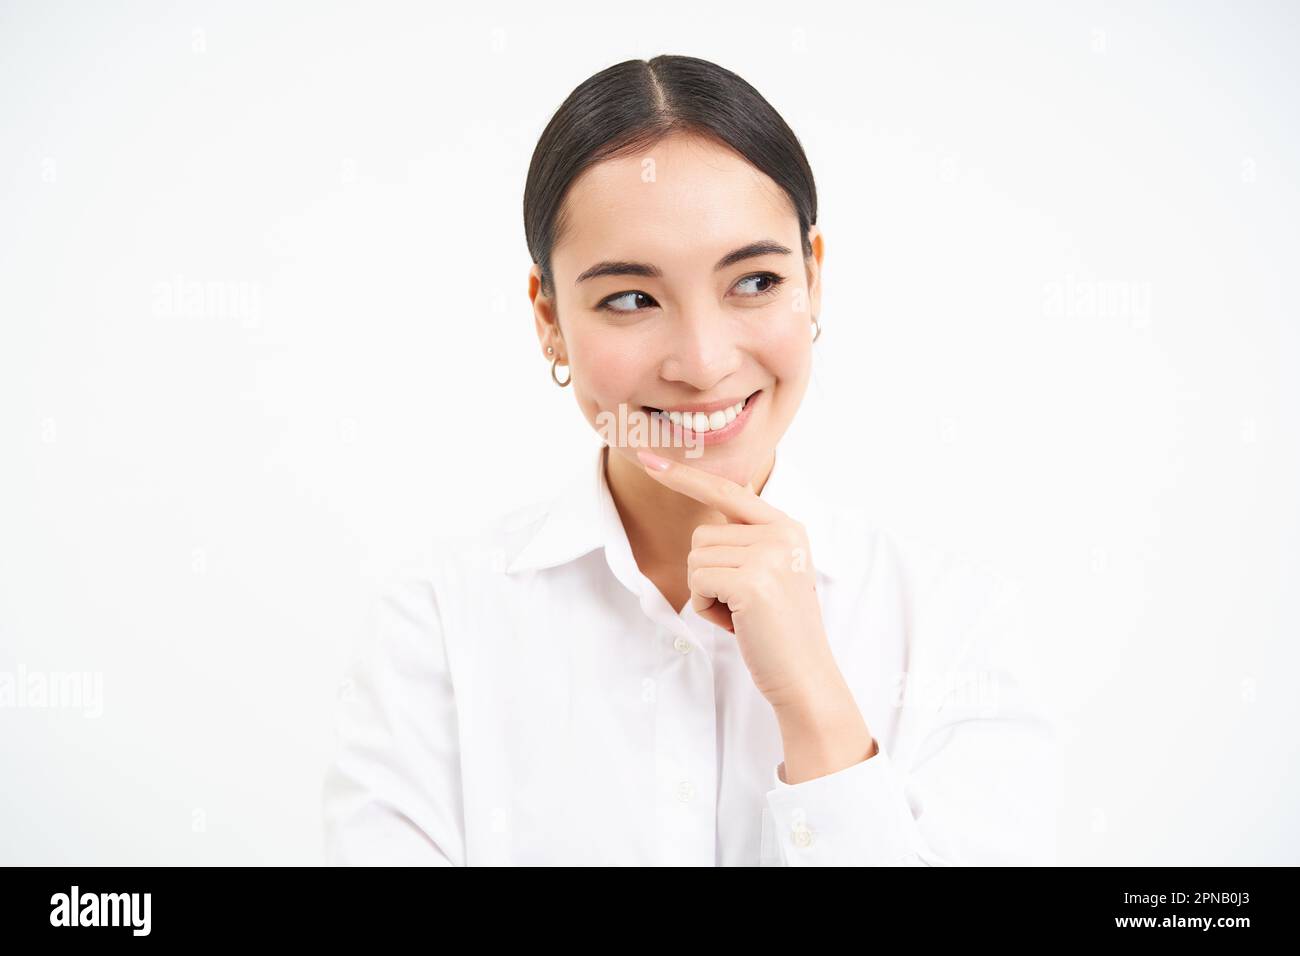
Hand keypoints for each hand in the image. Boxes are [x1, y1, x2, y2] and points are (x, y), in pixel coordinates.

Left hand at [635, 448, 838, 711]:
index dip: (686, 477)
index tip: (650, 459)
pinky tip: (737, 623)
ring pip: (696, 559)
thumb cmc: (779, 631)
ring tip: (743, 614)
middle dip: (709, 575)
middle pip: (702, 536)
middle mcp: (781, 534)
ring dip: (707, 594)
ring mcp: (768, 556)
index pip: (728, 492)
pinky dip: (706, 608)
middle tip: (744, 604)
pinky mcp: (752, 582)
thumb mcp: (773, 572)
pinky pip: (697, 583)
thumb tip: (714, 512)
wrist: (804, 676)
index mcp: (787, 527)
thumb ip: (748, 540)